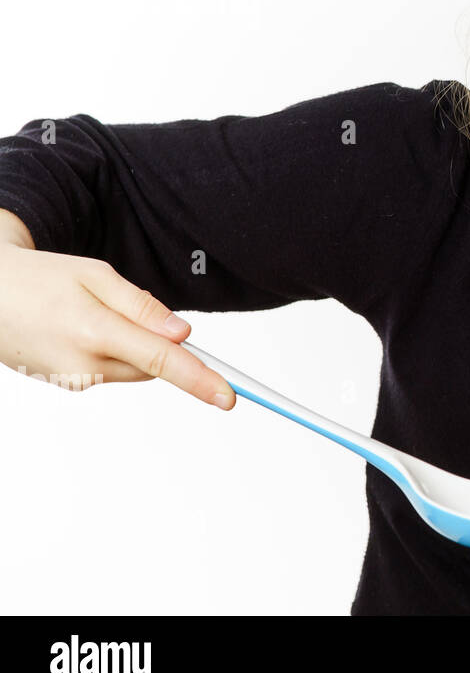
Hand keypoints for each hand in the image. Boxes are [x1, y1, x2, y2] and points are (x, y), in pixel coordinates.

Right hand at [0, 242, 235, 408]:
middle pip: (152, 364)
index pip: (161, 361)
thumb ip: (142, 307)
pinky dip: (109, 349)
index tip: (227, 397)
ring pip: (132, 367)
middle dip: (155, 340)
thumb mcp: (95, 276)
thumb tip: (183, 334)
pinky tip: (77, 328)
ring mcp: (73, 381)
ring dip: (130, 344)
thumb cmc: (39, 280)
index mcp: (94, 333)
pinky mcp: (69, 385)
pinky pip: (110, 369)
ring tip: (89, 313)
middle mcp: (83, 366)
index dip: (199, 379)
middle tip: (120, 306)